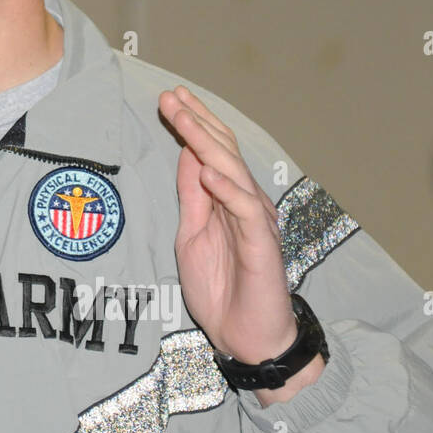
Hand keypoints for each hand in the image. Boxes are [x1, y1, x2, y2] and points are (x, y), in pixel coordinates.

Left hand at [158, 86, 297, 365]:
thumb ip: (193, 196)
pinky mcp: (262, 246)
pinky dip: (228, 190)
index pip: (212, 153)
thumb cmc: (221, 288)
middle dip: (196, 122)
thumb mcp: (192, 234)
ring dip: (206, 144)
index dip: (193, 124)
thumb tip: (188, 155)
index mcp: (229, 200)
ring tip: (183, 119)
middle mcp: (247, 204)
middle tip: (172, 96)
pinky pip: (246, 211)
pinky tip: (208, 171)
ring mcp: (256, 223)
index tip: (170, 98)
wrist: (243, 336)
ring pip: (233, 173)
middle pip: (223, 153)